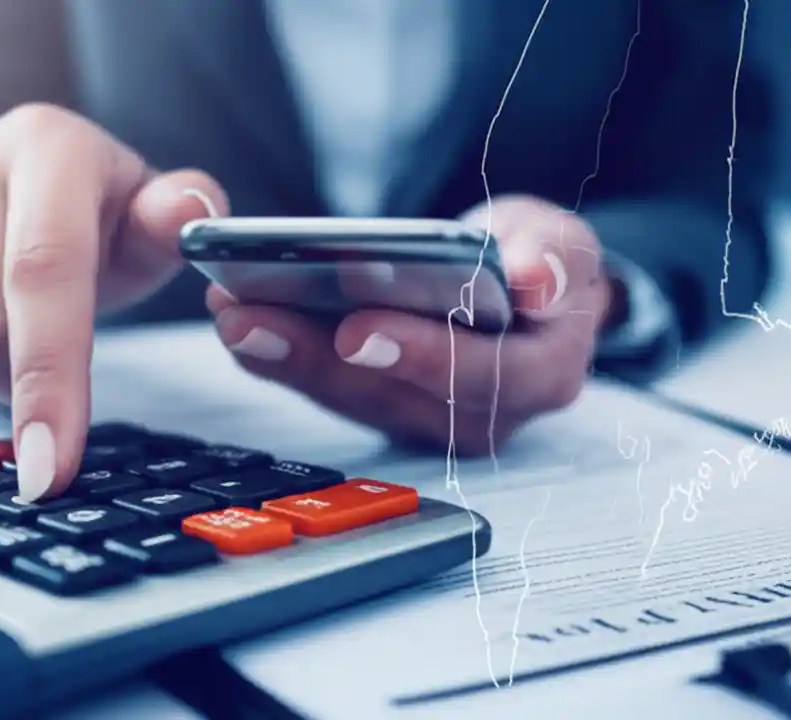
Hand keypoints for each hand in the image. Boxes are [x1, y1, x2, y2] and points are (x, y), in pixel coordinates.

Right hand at [0, 104, 226, 499]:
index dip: (49, 375)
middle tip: (40, 379)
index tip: (52, 467)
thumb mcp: (148, 228)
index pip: (43, 270)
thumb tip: (183, 215)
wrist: (16, 197)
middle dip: (11, 386)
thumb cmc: (93, 227)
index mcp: (49, 143)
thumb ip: (179, 225)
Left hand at [207, 196, 610, 454]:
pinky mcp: (383, 410)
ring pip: (351, 398)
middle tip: (258, 319)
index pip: (486, 376)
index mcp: (542, 371)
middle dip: (321, 359)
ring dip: (285, 356)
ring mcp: (428, 422)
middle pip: (396, 396)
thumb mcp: (559, 243)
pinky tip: (235, 317)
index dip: (422, 355)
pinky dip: (279, 354)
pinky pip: (329, 390)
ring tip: (231, 311)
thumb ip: (554, 257)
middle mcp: (484, 415)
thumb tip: (533, 280)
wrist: (517, 293)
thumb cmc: (534, 262)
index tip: (357, 329)